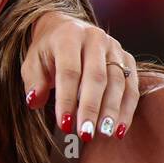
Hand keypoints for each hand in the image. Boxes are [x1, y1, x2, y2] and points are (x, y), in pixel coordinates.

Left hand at [21, 13, 138, 140]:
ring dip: (112, 111)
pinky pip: (131, 86)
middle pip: (96, 76)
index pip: (69, 71)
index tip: (64, 124)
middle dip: (91, 108)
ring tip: (104, 133)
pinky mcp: (127, 58)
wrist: (66, 28)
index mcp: (69, 36)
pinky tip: (118, 129)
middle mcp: (95, 38)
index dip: (67, 99)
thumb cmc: (47, 51)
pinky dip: (126, 109)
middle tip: (86, 133)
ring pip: (118, 82)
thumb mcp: (32, 62)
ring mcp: (114, 47)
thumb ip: (33, 81)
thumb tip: (34, 101)